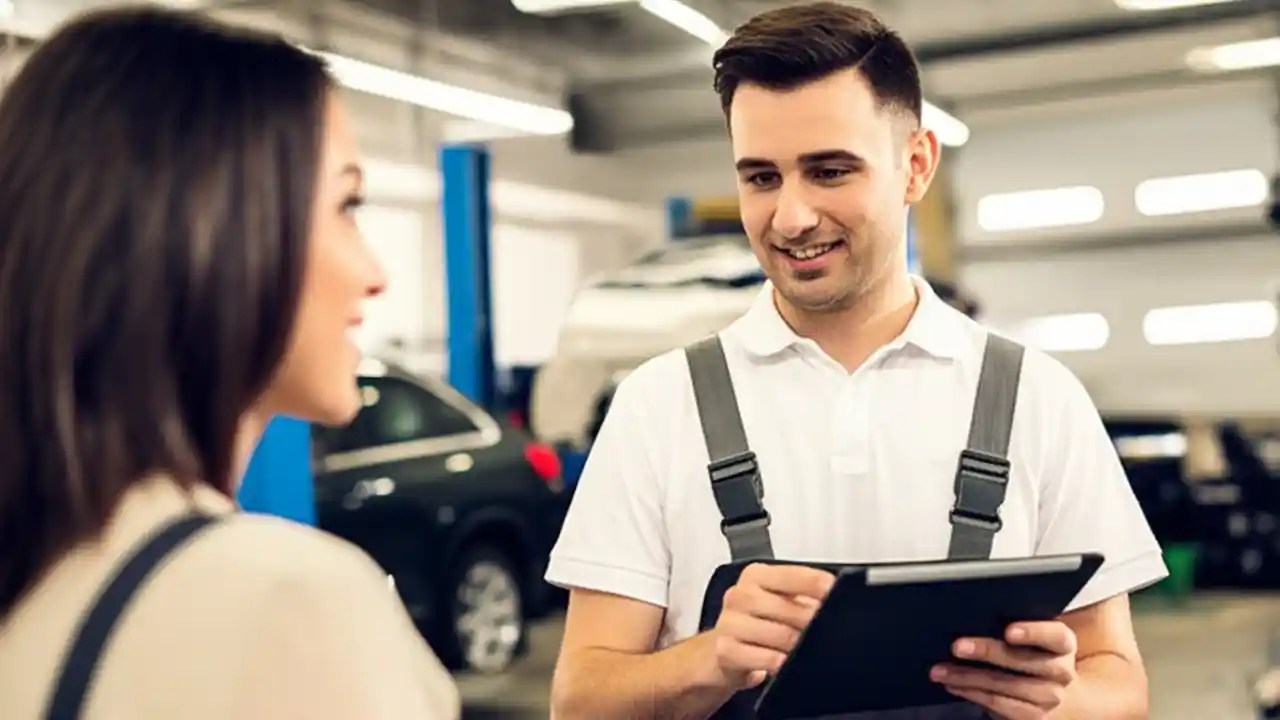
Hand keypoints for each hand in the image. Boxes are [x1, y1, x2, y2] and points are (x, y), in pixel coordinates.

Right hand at [709, 563, 834, 690]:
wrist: (722, 653)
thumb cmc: (756, 625)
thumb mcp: (778, 604)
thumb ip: (804, 597)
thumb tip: (835, 601)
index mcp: (756, 576)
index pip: (794, 575)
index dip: (820, 586)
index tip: (840, 594)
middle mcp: (740, 594)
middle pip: (788, 608)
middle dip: (813, 623)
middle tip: (828, 633)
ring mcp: (730, 622)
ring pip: (779, 634)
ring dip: (800, 646)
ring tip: (808, 651)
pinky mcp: (725, 650)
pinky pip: (763, 658)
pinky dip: (780, 662)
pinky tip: (786, 664)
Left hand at [930, 621, 1077, 718]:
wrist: (1050, 693)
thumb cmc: (1030, 654)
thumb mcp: (1031, 638)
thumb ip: (1012, 624)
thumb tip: (972, 615)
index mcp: (1063, 645)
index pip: (1055, 636)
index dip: (1034, 632)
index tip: (1008, 631)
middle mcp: (1062, 672)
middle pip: (1023, 661)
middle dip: (987, 652)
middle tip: (956, 646)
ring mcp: (1050, 698)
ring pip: (1004, 685)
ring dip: (967, 677)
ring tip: (940, 669)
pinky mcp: (1033, 717)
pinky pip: (997, 704)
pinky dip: (970, 692)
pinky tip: (952, 684)